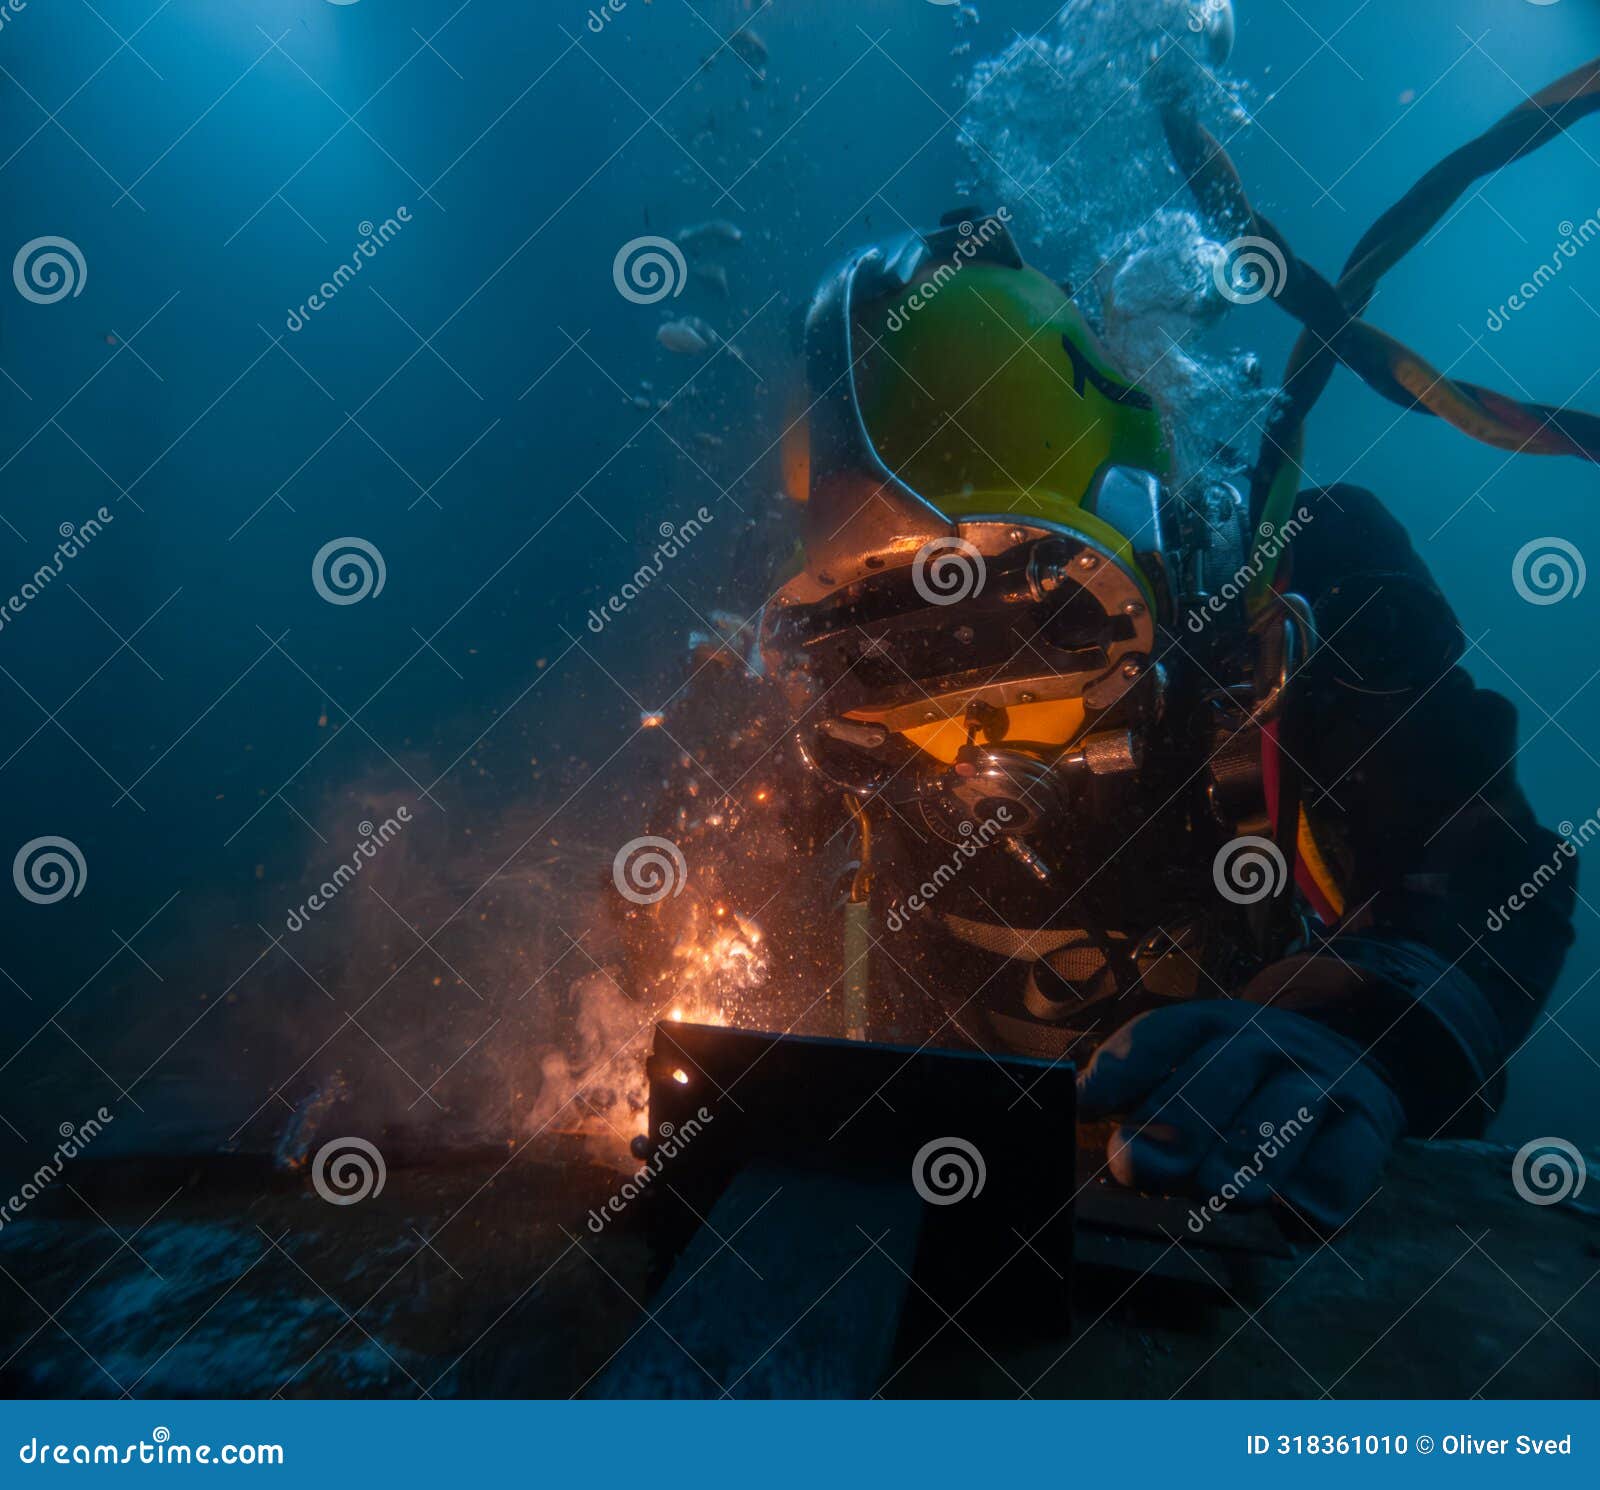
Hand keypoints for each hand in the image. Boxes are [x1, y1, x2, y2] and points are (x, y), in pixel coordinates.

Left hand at [1077, 1001, 1405, 1228]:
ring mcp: (1321, 1081)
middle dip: (1172, 1125)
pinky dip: (1311, 1198)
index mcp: (1209, 1024)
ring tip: (1214, 1191)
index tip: (1081, 1109)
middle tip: (1138, 1163)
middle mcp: (1265, 1043)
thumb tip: (1078, 1108)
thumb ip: (1134, 1083)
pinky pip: (1339, 1168)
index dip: (1116, 1074)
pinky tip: (1286, 1215)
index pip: (1157, 1038)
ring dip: (1242, 1160)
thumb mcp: (1193, 1060)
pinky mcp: (1369, 1128)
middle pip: (1215, 1078)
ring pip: (1283, 1116)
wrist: (1357, 1054)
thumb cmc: (1247, 1080)